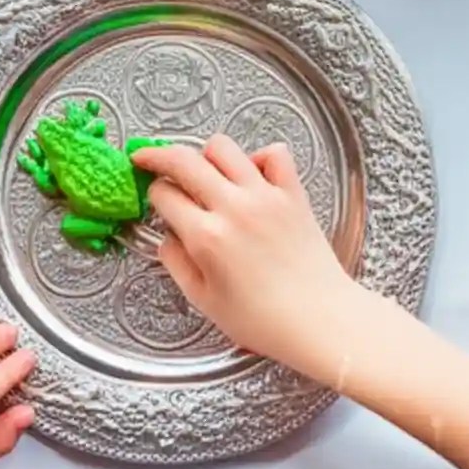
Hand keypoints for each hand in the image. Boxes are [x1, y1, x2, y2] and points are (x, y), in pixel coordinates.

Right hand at [132, 136, 359, 372]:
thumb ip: (177, 264)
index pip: (164, 194)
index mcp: (206, 237)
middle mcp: (233, 208)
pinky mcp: (293, 194)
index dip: (153, 195)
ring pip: (223, 148)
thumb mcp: (204, 301)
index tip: (154, 198)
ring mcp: (265, 196)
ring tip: (203, 169)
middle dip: (157, 155)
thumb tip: (168, 239)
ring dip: (205, 153)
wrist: (320, 320)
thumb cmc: (263, 320)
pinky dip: (258, 156)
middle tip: (148, 158)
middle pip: (183, 160)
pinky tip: (251, 175)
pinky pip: (274, 154)